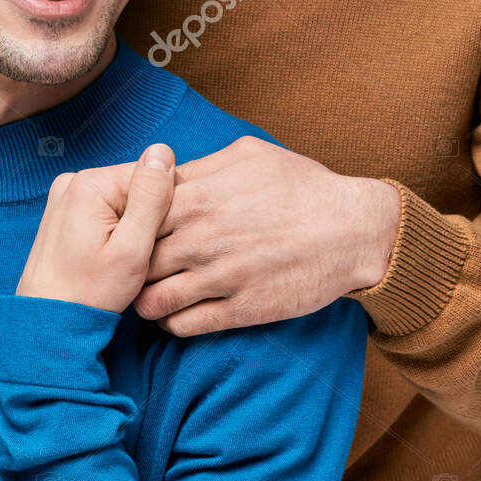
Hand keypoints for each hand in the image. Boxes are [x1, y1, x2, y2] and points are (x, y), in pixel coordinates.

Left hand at [17, 143, 174, 313]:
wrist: (49, 321)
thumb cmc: (89, 293)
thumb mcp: (132, 249)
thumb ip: (151, 198)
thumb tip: (164, 151)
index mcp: (89, 183)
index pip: (151, 176)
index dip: (164, 211)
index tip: (151, 243)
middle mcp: (72, 181)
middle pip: (135, 187)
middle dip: (145, 220)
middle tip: (133, 256)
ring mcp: (65, 196)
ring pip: (123, 201)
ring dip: (130, 227)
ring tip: (117, 259)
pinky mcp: (64, 212)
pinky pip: (105, 211)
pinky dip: (114, 231)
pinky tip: (106, 256)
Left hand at [133, 136, 400, 336]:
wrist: (352, 230)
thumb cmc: (303, 186)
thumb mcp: (249, 155)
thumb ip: (201, 165)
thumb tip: (166, 171)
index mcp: (198, 198)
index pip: (134, 216)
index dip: (127, 225)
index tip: (131, 231)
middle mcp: (201, 239)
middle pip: (136, 261)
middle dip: (130, 266)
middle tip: (133, 269)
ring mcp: (220, 277)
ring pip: (152, 300)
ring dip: (145, 299)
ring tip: (151, 294)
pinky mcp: (240, 309)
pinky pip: (184, 325)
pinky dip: (171, 322)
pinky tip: (176, 313)